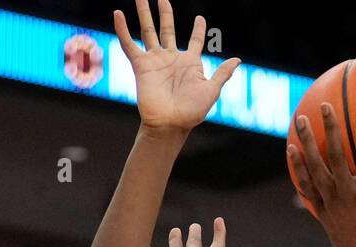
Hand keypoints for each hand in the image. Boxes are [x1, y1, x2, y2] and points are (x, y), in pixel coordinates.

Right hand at [113, 0, 239, 133]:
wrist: (170, 123)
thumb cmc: (192, 111)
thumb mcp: (211, 90)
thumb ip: (222, 73)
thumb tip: (237, 60)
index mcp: (190, 63)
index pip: (195, 41)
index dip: (198, 30)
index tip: (200, 19)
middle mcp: (171, 59)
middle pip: (167, 29)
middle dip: (164, 13)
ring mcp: (155, 60)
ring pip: (148, 31)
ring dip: (144, 14)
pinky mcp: (141, 65)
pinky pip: (129, 44)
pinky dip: (122, 29)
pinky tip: (118, 13)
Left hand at [288, 103, 355, 246]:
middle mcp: (347, 195)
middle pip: (335, 155)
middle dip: (330, 129)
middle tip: (325, 107)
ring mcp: (331, 203)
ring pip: (316, 168)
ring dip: (307, 142)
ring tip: (300, 120)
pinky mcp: (322, 212)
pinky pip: (307, 186)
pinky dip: (298, 168)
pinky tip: (291, 151)